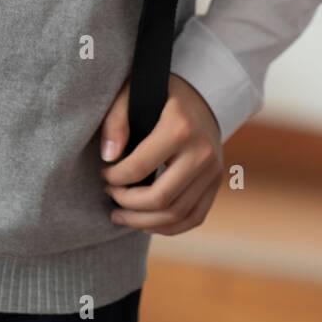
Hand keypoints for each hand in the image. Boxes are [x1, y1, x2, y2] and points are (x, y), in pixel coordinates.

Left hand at [99, 74, 223, 235]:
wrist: (204, 94)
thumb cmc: (161, 95)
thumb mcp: (133, 94)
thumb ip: (115, 121)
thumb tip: (108, 157)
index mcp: (180, 128)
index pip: (139, 168)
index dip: (114, 178)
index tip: (104, 175)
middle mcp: (202, 152)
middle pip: (161, 198)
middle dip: (127, 204)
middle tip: (110, 196)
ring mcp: (213, 170)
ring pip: (177, 214)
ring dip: (143, 222)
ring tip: (121, 215)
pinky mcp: (216, 182)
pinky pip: (194, 217)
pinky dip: (169, 228)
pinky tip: (146, 223)